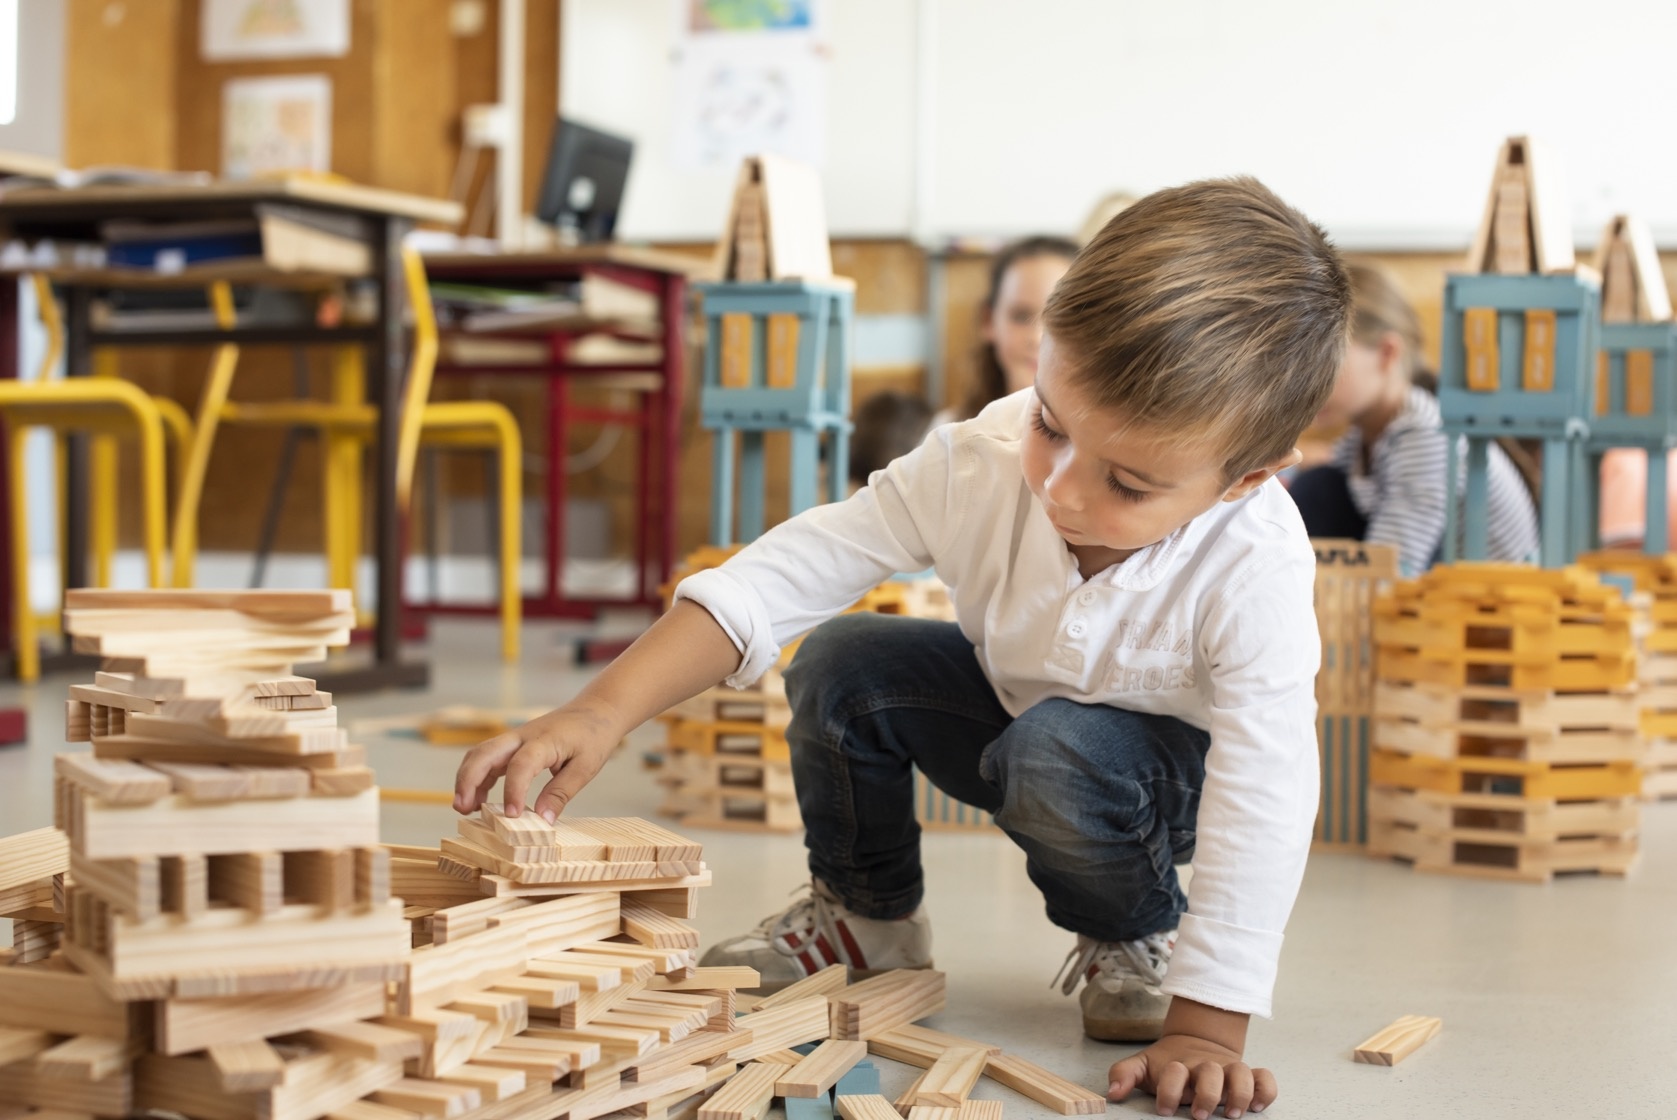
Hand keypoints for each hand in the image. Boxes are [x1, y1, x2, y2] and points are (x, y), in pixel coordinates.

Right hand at [453, 702, 619, 820]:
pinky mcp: (513, 745)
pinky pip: (487, 759)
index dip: (513, 791)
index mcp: (545, 740)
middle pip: (485, 753)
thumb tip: (543, 821)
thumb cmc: (593, 736)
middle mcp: (523, 736)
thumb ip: (561, 793)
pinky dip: (478, 778)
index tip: (511, 816)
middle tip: (462, 808)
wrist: (596, 709)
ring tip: (463, 808)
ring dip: (467, 779)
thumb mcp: (586, 767)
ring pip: (480, 754)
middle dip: (468, 780)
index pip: (521, 764)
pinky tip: (478, 801)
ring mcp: (515, 738)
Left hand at [1107, 1034, 1276, 1118]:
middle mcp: (1205, 1066)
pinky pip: (1265, 1078)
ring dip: (1239, 1092)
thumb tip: (1112, 1092)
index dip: (1169, 1091)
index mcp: (1179, 1064)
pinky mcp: (1248, 1074)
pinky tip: (1256, 1105)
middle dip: (1207, 1094)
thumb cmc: (1169, 1063)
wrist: (1196, 1040)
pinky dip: (1265, 1090)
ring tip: (1233, 1114)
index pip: (1174, 1072)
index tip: (1165, 1109)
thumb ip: (1125, 1074)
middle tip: (1199, 1114)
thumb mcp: (1144, 1065)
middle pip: (1211, 1072)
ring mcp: (1228, 1068)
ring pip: (1242, 1072)